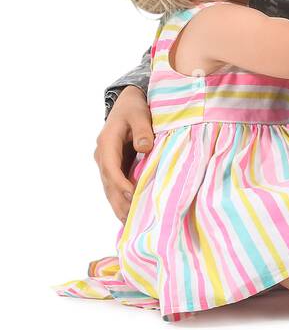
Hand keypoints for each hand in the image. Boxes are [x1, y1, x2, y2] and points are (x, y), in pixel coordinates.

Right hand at [96, 86, 152, 222]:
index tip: (131, 195)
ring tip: (130, 225)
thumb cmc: (135, 108)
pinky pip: (115, 187)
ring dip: (119, 206)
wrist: (127, 104)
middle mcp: (103, 156)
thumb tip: (145, 147)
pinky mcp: (114, 167)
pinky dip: (121, 201)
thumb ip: (143, 130)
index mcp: (106, 143)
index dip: (120, 183)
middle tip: (131, 221)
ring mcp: (107, 163)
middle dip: (119, 202)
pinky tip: (129, 216)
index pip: (111, 168)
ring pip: (110, 189)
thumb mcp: (140, 114)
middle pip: (108, 184)